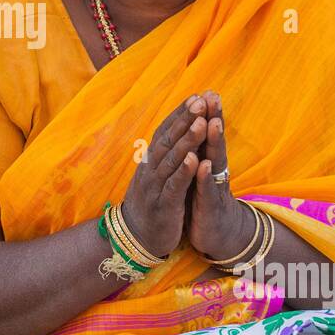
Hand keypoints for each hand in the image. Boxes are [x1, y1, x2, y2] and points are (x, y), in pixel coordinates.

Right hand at [119, 94, 209, 257]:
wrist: (135, 238)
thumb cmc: (151, 203)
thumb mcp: (156, 176)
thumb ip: (164, 155)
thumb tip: (174, 131)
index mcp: (151, 161)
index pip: (165, 131)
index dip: (180, 114)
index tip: (196, 96)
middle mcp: (151, 169)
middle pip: (168, 140)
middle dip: (185, 120)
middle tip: (200, 101)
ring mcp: (156, 187)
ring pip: (172, 159)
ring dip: (186, 140)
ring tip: (200, 122)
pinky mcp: (163, 206)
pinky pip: (174, 186)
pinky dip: (183, 172)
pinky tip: (194, 159)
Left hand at [187, 91, 252, 259]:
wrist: (220, 237)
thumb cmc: (207, 201)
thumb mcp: (201, 175)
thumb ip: (201, 153)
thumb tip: (196, 126)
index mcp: (209, 162)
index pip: (207, 134)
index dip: (207, 114)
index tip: (205, 90)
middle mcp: (215, 171)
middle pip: (215, 140)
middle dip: (214, 118)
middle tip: (214, 96)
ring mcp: (214, 188)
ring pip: (215, 161)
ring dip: (214, 142)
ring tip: (213, 123)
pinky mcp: (210, 207)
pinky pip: (207, 190)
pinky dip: (205, 177)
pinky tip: (204, 165)